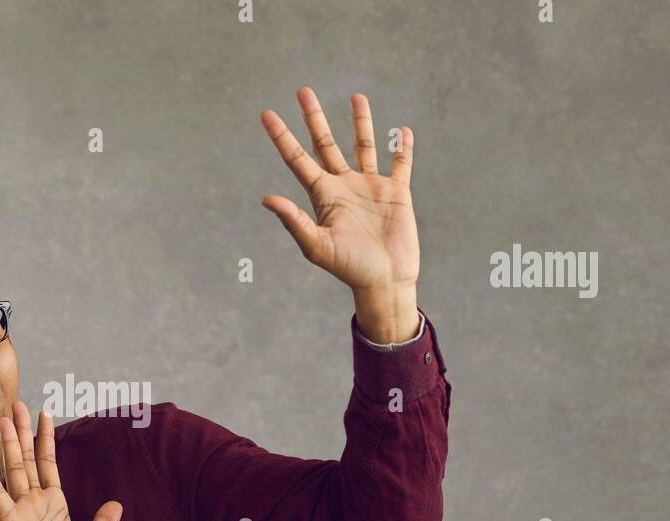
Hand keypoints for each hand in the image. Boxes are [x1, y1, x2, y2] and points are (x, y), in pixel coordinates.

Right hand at [0, 402, 122, 520]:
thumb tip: (116, 505)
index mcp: (53, 505)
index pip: (48, 463)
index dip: (46, 439)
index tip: (45, 415)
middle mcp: (34, 503)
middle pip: (26, 459)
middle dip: (23, 432)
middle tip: (18, 405)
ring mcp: (20, 511)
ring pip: (13, 469)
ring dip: (8, 444)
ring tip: (2, 419)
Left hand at [260, 87, 419, 342]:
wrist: (385, 281)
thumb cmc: (349, 268)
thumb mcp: (317, 245)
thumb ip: (295, 220)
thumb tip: (267, 198)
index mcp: (322, 196)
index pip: (297, 159)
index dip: (282, 137)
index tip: (267, 113)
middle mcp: (344, 186)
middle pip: (325, 144)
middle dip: (314, 118)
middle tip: (303, 90)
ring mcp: (370, 187)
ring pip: (363, 146)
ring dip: (360, 122)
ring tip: (356, 97)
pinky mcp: (397, 192)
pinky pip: (401, 163)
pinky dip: (403, 146)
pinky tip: (402, 130)